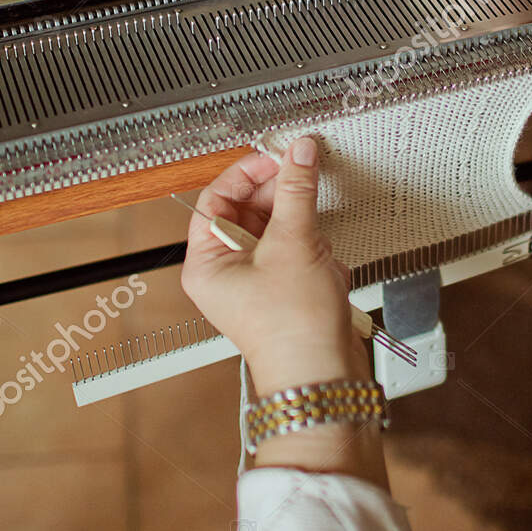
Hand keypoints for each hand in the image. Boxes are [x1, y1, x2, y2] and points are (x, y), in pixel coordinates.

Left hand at [181, 137, 368, 398]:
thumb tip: (298, 154)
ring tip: (316, 243)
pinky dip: (316, 251)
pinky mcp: (285, 290)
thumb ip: (296, 191)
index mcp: (206, 263)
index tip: (278, 157)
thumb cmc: (292, 331)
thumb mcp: (293, 244)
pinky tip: (325, 267)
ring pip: (278, 230)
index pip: (217, 199)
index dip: (247, 173)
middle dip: (281, 200)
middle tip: (304, 177)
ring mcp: (257, 282)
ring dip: (302, 230)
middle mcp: (226, 273)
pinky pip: (297, 251)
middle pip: (249, 212)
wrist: (324, 376)